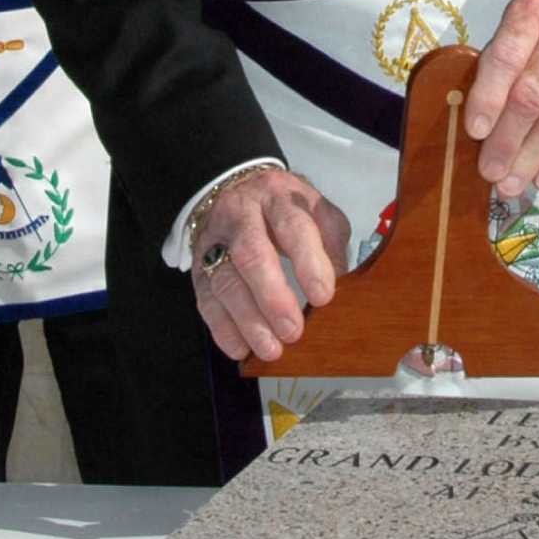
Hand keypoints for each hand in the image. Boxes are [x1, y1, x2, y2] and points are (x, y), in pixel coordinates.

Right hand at [190, 168, 351, 363]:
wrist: (236, 189)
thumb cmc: (285, 210)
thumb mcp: (317, 212)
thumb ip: (331, 244)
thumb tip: (339, 289)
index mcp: (279, 197)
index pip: (293, 226)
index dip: (308, 262)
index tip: (323, 297)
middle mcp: (242, 215)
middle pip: (251, 253)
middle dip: (272, 296)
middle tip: (292, 331)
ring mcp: (216, 241)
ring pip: (225, 280)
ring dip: (248, 320)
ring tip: (271, 349)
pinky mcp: (198, 267)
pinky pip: (205, 299)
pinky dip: (222, 328)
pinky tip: (241, 348)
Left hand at [465, 0, 538, 201]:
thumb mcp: (525, 24)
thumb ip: (501, 61)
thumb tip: (475, 123)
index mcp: (533, 11)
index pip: (506, 57)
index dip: (488, 96)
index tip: (474, 131)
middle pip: (532, 95)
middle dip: (507, 139)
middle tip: (489, 171)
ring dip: (531, 157)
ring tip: (510, 184)